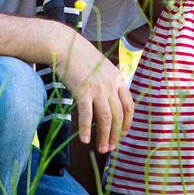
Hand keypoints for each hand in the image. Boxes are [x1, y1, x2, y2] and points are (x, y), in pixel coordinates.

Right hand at [51, 31, 134, 153]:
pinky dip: (86, 129)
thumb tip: (108, 100)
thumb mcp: (101, 68)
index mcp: (118, 79)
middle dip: (115, 135)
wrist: (64, 45)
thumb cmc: (80, 57)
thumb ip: (108, 83)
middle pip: (118, 115)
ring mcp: (98, 88)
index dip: (127, 122)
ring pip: (105, 118)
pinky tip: (85, 140)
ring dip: (104, 136)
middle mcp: (111, 85)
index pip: (129, 106)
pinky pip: (86, 114)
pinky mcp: (82, 91)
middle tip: (109, 148)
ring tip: (101, 149)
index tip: (123, 134)